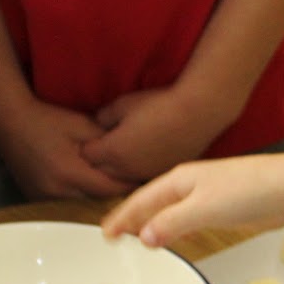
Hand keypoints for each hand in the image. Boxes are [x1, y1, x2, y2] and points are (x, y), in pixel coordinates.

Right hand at [0, 99, 134, 201]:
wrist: (9, 120)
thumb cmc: (47, 120)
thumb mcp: (83, 125)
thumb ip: (108, 143)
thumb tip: (132, 156)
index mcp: (70, 172)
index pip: (110, 188)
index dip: (129, 184)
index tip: (144, 179)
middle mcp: (56, 190)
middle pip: (98, 199)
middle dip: (115, 192)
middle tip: (134, 184)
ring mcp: (44, 197)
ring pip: (82, 203)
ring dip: (97, 196)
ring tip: (112, 184)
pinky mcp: (36, 197)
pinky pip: (65, 202)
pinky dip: (78, 195)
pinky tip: (86, 184)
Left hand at [81, 86, 230, 183]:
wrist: (197, 114)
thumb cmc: (159, 104)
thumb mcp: (123, 104)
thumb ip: (103, 117)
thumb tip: (97, 125)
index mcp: (113, 151)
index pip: (86, 155)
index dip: (88, 144)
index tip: (93, 134)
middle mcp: (127, 169)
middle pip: (100, 172)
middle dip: (99, 160)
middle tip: (105, 143)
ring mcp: (145, 174)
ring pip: (121, 179)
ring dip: (118, 168)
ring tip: (126, 149)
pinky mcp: (162, 174)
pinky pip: (141, 177)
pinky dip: (137, 169)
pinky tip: (146, 154)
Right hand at [100, 155, 283, 247]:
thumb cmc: (249, 189)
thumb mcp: (203, 208)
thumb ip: (172, 223)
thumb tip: (145, 238)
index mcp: (179, 180)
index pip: (141, 200)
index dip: (122, 217)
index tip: (106, 233)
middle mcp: (190, 184)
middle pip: (153, 203)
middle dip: (133, 218)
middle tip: (115, 236)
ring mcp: (207, 193)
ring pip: (171, 210)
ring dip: (153, 224)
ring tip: (139, 238)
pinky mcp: (224, 205)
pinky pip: (189, 216)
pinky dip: (176, 227)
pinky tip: (178, 235)